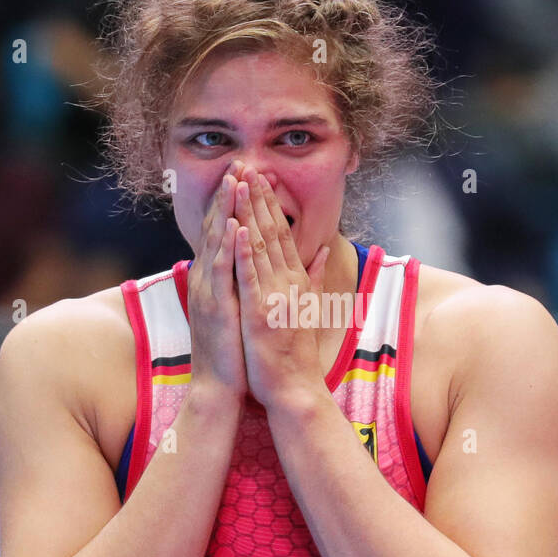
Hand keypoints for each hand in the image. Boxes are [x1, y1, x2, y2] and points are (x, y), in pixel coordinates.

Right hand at [185, 162, 248, 400]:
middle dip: (227, 195)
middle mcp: (206, 280)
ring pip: (217, 243)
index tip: (242, 175)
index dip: (231, 202)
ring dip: (226, 210)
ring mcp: (209, 292)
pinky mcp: (216, 308)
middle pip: (216, 228)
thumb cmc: (231, 352)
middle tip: (238, 163)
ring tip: (235, 181)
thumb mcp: (237, 309)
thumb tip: (249, 263)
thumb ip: (241, 283)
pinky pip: (222, 272)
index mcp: (213, 279)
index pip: (222, 231)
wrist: (218, 388)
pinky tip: (234, 225)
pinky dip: (227, 247)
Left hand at [231, 165, 329, 408]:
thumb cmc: (295, 355)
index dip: (271, 204)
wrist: (295, 390)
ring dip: (251, 213)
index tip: (261, 177)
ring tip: (242, 183)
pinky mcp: (260, 313)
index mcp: (296, 281)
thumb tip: (318, 253)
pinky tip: (239, 228)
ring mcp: (275, 297)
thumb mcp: (306, 309)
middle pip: (273, 232)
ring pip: (261, 247)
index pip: (283, 234)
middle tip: (249, 166)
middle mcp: (288, 283)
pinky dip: (245, 251)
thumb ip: (311, 278)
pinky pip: (251, 278)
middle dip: (260, 198)